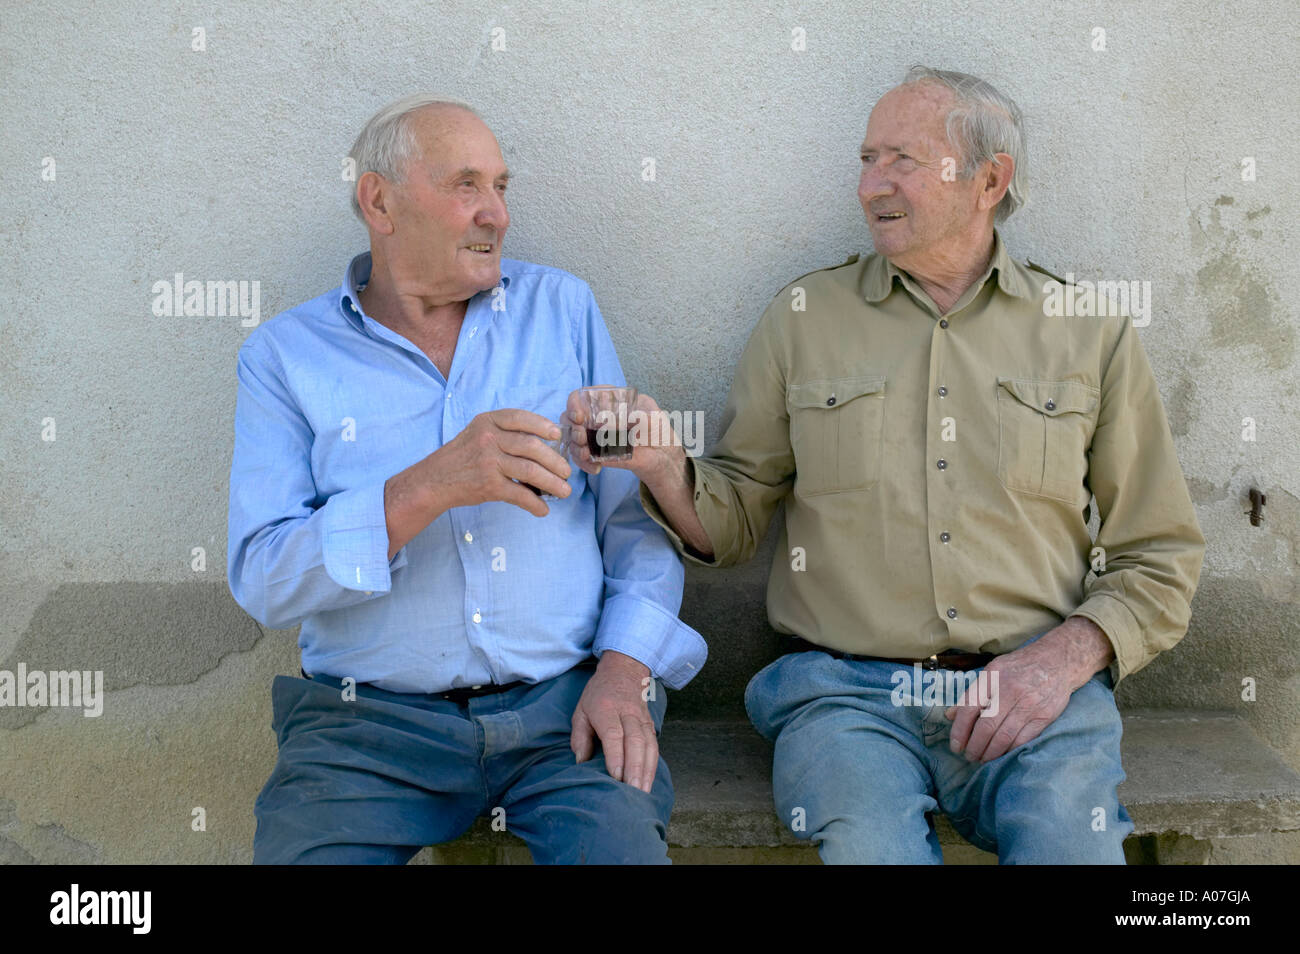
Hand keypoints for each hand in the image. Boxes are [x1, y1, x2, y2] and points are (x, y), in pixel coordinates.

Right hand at [421, 408, 570, 515]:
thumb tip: (544, 443)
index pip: (520, 418)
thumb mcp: (478, 433)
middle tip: (566, 472)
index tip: (557, 435)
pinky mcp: (489, 486)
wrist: (434, 481)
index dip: (542, 425)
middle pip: (532, 447)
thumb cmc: (462, 456)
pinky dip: (535, 504)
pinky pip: (520, 494)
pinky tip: (543, 509)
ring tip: (564, 491)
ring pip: (531, 472)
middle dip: (555, 461)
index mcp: (488, 422)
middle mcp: (488, 439)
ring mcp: (489, 462)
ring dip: (553, 484)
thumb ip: (504, 432)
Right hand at [564, 389, 682, 485]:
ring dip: (575, 446)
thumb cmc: (658, 428)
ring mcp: (595, 436)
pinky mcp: (597, 453)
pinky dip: (583, 463)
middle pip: (570, 416)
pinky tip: (596, 468)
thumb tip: (606, 424)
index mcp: (609, 400)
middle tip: (582, 437)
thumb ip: (633, 416)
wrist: (663, 455)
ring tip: (587, 454)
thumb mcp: (651, 416)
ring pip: (572, 438)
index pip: (583, 395)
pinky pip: (581, 457)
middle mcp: (597, 416)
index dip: (575, 403)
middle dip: (572, 427)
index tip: (580, 416)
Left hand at [570, 650, 657, 792]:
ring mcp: (642, 719)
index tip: (616, 777)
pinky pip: (655, 746)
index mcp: (606, 709)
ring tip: (643, 792)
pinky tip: (649, 781)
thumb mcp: (581, 710)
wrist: (624, 670)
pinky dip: (653, 765)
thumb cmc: (598, 694)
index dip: (616, 757)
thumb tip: (581, 762)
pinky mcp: (651, 724)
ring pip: (649, 745)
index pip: (614, 735)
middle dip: (635, 768)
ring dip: (647, 770)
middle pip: (635, 742)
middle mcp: (628, 713)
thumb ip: (580, 736)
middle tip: (632, 792)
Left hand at [944, 617, 1113, 762]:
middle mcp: (1009, 690)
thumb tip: (950, 716)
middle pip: (986, 726)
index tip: (955, 745)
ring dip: (990, 753)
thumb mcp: (992, 671)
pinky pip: (1023, 740)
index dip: (959, 730)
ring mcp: (1028, 704)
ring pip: (1004, 737)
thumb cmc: (1019, 667)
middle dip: (974, 746)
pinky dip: (1009, 750)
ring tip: (982, 759)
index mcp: (992, 678)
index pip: (969, 708)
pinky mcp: (1044, 716)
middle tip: (968, 756)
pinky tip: (1002, 755)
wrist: (1058, 661)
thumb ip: (971, 693)